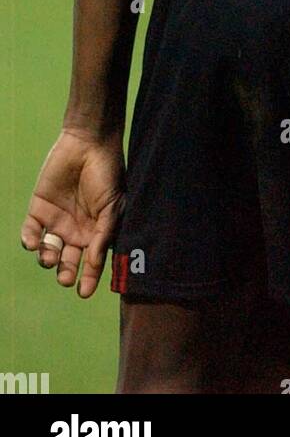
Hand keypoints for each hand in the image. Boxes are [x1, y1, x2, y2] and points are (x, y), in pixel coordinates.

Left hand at [20, 129, 124, 297]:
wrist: (88, 144)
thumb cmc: (107, 174)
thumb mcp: (113, 207)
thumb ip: (103, 235)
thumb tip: (95, 263)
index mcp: (96, 233)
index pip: (91, 263)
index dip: (89, 279)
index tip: (84, 292)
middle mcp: (75, 231)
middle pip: (66, 261)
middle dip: (64, 272)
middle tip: (64, 277)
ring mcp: (56, 221)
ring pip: (47, 251)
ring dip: (47, 258)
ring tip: (50, 255)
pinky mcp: (38, 209)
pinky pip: (30, 232)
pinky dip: (30, 240)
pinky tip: (34, 242)